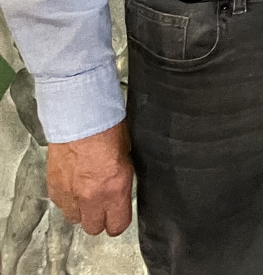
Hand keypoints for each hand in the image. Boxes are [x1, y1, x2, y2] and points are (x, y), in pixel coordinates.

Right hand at [47, 120, 133, 236]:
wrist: (80, 115)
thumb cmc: (106, 127)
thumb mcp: (126, 154)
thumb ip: (121, 178)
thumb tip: (118, 189)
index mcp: (115, 188)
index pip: (117, 226)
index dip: (118, 221)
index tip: (118, 215)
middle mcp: (93, 197)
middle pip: (94, 228)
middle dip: (99, 219)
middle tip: (102, 205)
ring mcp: (71, 195)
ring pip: (75, 219)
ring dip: (82, 210)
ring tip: (86, 192)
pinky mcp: (55, 188)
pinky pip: (61, 205)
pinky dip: (67, 199)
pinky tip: (73, 184)